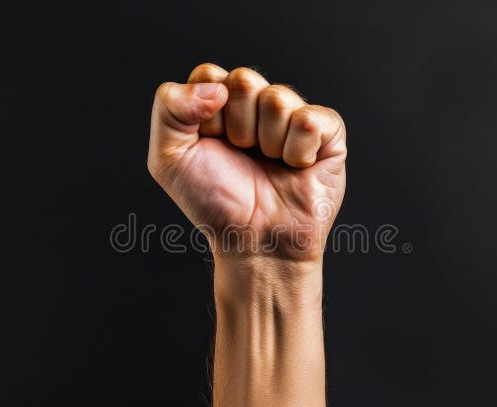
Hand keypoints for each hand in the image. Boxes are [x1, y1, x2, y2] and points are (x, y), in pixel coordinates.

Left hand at [148, 63, 346, 260]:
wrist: (255, 241)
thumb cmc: (216, 203)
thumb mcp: (168, 158)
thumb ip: (169, 107)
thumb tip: (217, 87)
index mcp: (220, 104)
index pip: (209, 75)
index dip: (205, 115)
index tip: (209, 145)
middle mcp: (258, 105)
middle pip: (244, 80)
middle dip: (237, 127)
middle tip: (243, 156)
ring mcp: (294, 115)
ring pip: (277, 99)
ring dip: (267, 143)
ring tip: (270, 164)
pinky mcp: (328, 132)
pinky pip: (309, 119)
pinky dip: (297, 151)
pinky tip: (296, 168)